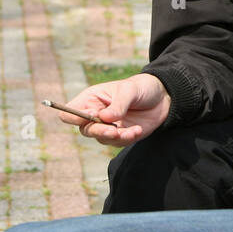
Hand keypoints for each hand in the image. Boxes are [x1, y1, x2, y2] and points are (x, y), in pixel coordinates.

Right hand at [53, 74, 170, 146]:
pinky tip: (138, 130)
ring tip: (132, 130)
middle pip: (84, 130)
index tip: (91, 116)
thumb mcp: (130, 91)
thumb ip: (117, 105)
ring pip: (101, 139)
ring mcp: (107, 127)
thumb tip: (103, 118)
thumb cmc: (142, 88)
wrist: (163, 98)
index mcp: (91, 99)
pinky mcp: (120, 136)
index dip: (74, 117)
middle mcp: (95, 114)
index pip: (69, 112)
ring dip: (115, 137)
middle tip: (113, 131)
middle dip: (98, 132)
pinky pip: (118, 143)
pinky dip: (128, 139)